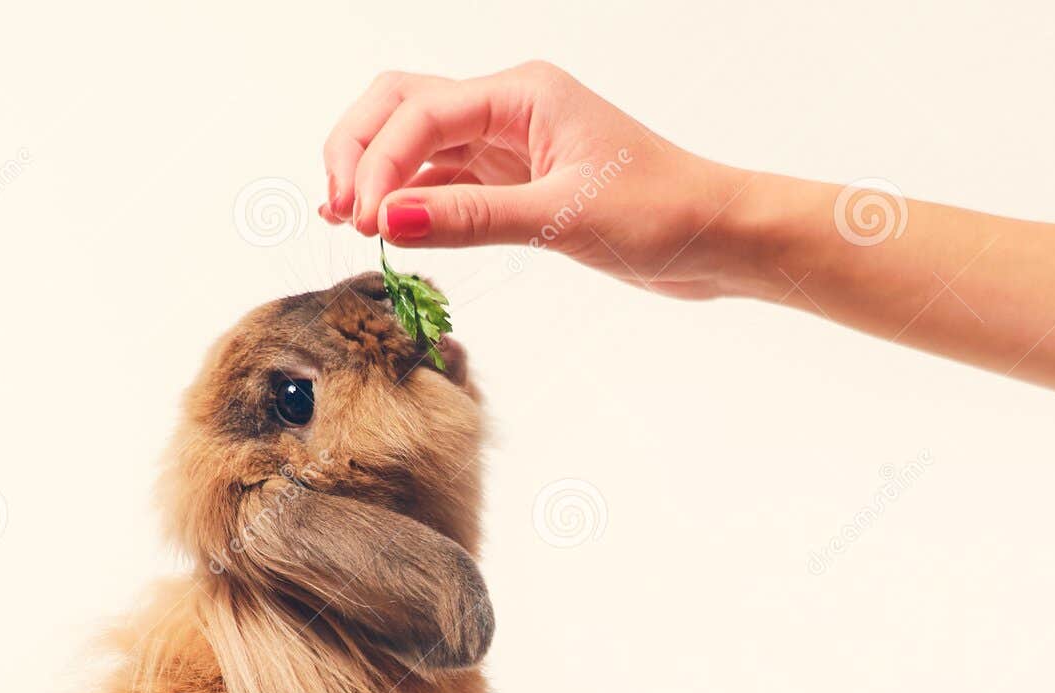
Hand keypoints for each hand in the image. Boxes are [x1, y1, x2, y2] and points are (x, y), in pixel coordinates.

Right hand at [320, 62, 760, 300]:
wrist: (715, 236)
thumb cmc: (661, 213)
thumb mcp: (563, 218)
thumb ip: (473, 221)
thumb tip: (390, 222)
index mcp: (523, 94)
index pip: (421, 112)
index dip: (378, 163)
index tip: (360, 219)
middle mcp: (507, 108)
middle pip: (402, 107)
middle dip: (359, 151)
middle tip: (338, 212)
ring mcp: (507, 145)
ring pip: (416, 145)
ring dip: (377, 177)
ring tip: (348, 225)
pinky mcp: (512, 182)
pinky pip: (442, 183)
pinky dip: (408, 203)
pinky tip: (385, 230)